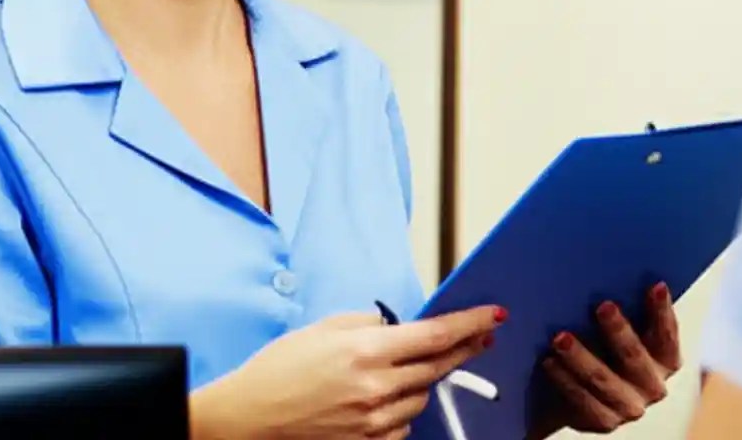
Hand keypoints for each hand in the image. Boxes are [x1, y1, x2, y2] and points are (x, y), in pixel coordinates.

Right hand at [194, 304, 506, 439]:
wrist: (247, 419)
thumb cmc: (278, 370)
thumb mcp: (323, 329)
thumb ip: (368, 324)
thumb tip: (396, 325)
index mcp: (366, 350)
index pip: (435, 335)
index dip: (470, 324)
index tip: (494, 315)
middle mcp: (377, 387)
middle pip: (439, 365)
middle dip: (464, 348)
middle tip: (481, 336)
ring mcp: (374, 421)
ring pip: (421, 395)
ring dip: (421, 379)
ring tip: (399, 370)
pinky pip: (403, 425)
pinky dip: (400, 409)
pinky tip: (381, 399)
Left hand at [531, 282, 681, 436]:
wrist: (581, 393)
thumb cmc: (605, 350)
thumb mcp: (619, 330)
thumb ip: (623, 309)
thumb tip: (608, 269)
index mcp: (665, 360)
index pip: (667, 334)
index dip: (662, 311)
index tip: (655, 285)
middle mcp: (652, 385)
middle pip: (634, 357)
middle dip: (618, 330)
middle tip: (602, 305)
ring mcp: (628, 406)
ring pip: (604, 380)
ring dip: (581, 357)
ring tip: (560, 337)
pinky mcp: (604, 421)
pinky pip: (582, 400)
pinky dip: (565, 379)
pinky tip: (549, 361)